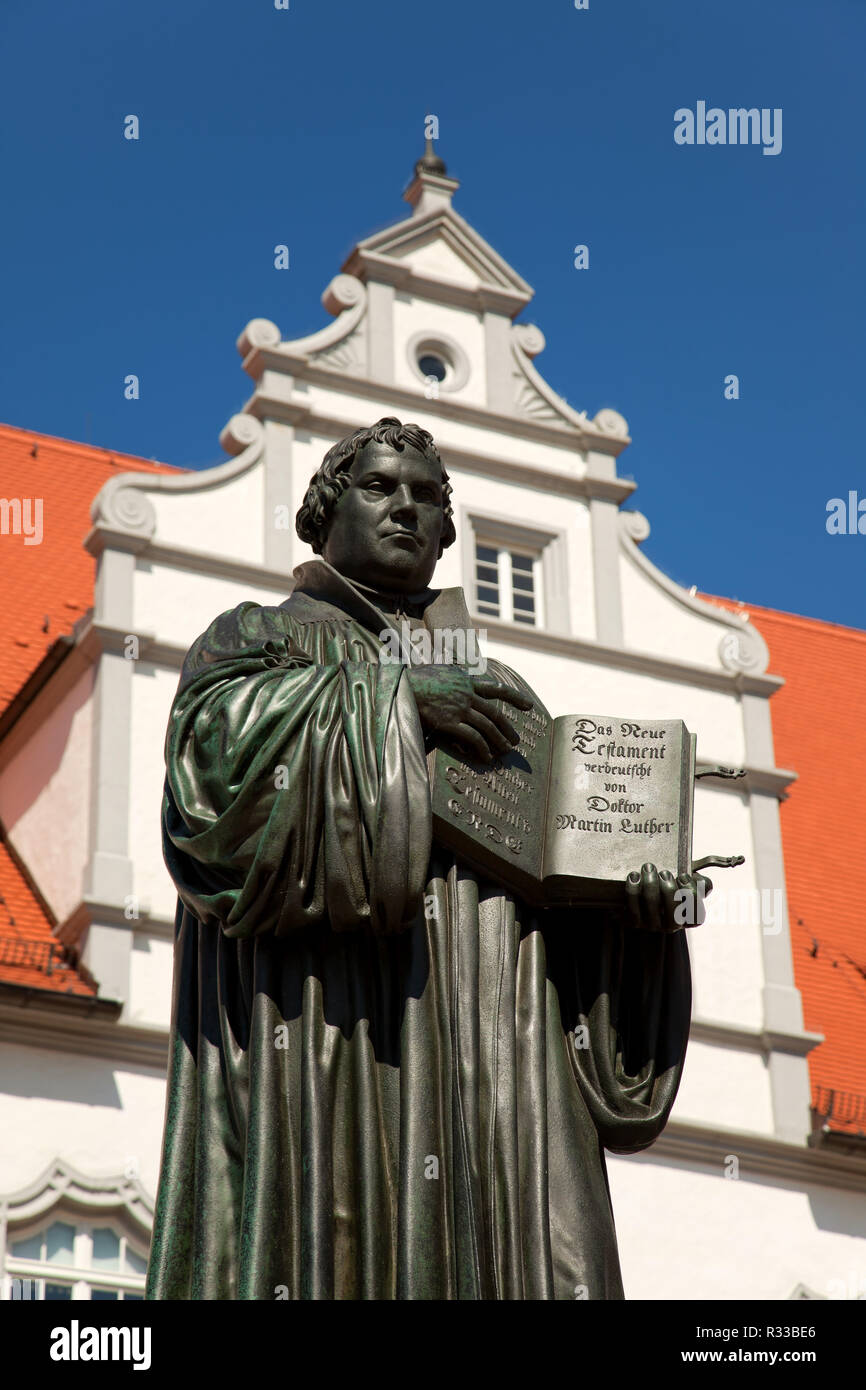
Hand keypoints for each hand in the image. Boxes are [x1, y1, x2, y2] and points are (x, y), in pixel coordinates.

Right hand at [406, 665, 532, 762]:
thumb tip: (459, 678)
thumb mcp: (438, 670)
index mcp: (464, 680)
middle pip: (495, 711)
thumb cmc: (413, 680)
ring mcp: (459, 707)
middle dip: (508, 727)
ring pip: (487, 725)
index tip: (529, 706)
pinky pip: (473, 737)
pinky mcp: (449, 722)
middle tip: (516, 740)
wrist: (399, 686)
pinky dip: (482, 748)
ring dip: (499, 740)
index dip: (514, 697)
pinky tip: (486, 757)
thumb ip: (452, 676)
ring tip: (506, 751)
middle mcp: (466, 693)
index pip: (495, 688)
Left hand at [624, 862, 712, 931]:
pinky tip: (634, 876)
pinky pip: (633, 909)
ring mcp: (653, 925)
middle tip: (664, 872)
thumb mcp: (689, 883)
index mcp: (689, 918)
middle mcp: (672, 925)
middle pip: (674, 913)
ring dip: (650, 884)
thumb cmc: (671, 885)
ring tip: (648, 867)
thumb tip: (700, 881)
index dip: (691, 895)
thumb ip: (700, 882)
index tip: (682, 876)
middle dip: (669, 889)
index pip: (697, 916)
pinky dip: (632, 890)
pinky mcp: (635, 922)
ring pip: (652, 908)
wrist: (643, 891)